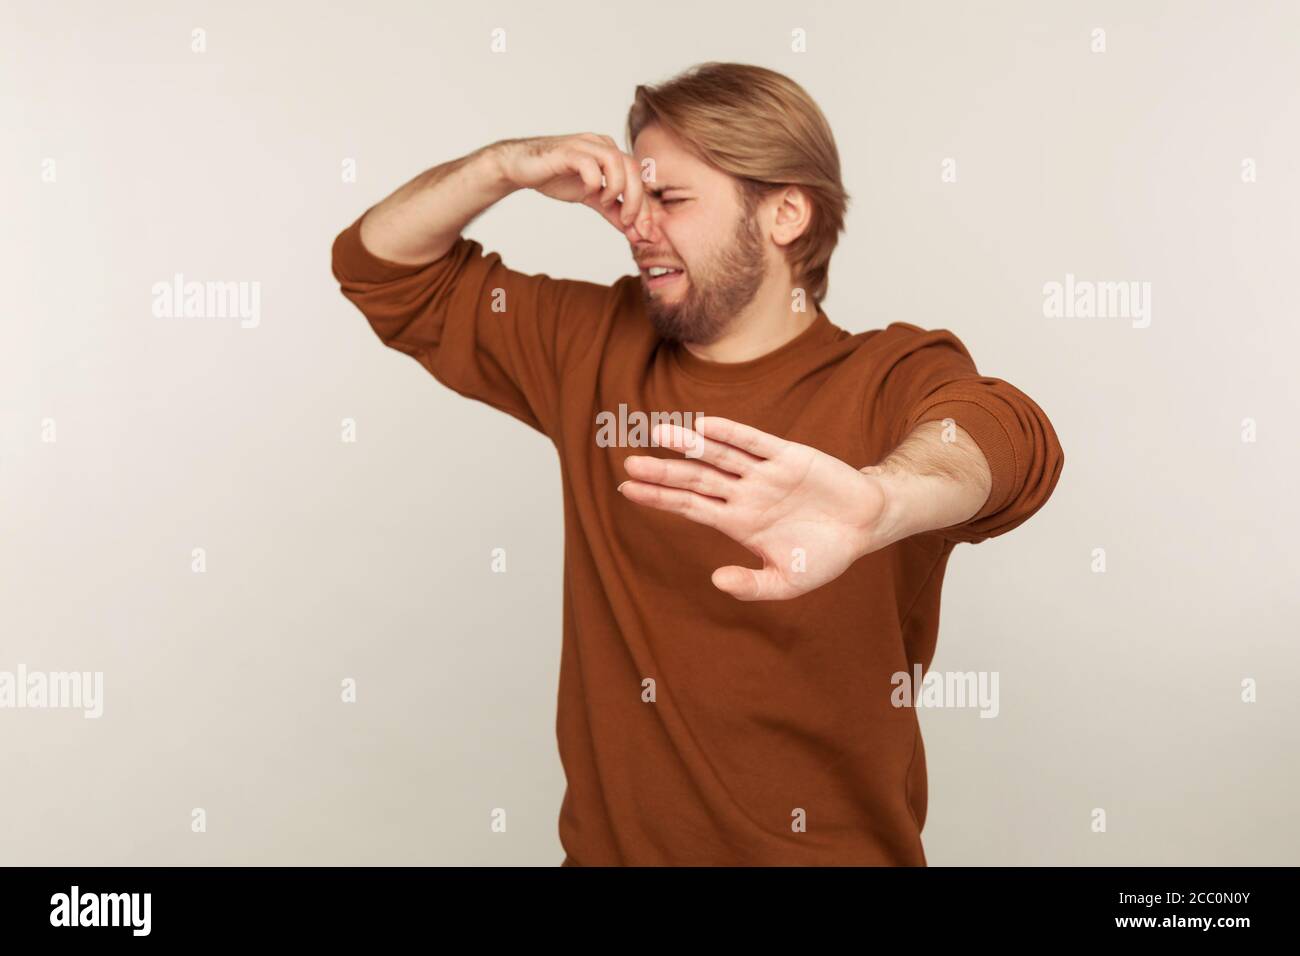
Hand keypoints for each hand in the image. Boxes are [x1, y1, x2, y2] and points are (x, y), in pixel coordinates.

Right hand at [492, 133, 650, 240]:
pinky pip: (589, 163)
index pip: (638, 179)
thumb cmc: (555, 177)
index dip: (646, 208)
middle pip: (633, 169)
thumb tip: (634, 232)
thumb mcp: (591, 198)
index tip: (646, 235)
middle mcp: (602, 145)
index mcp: (611, 154)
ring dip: (618, 189)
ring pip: (616, 161)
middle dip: (637, 202)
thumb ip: (612, 211)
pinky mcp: (567, 151)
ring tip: (607, 204)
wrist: (520, 168)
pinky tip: (587, 193)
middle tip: (630, 226)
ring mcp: (585, 145)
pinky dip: (594, 182)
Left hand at [617, 416, 891, 600]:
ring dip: (690, 445)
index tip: (628, 489)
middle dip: (663, 471)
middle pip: (696, 478)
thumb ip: (752, 586)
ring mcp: (764, 473)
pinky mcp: (789, 457)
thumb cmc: (824, 554)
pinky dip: (732, 434)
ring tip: (658, 433)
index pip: (690, 505)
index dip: (660, 497)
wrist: (866, 525)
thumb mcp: (787, 582)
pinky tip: (706, 426)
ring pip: (719, 456)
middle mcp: (745, 493)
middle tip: (630, 464)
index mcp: (738, 522)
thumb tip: (715, 580)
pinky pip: (755, 443)